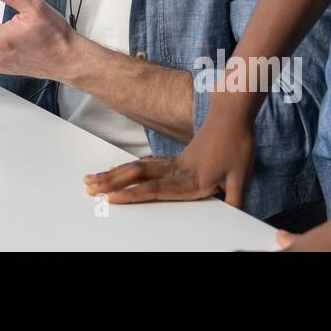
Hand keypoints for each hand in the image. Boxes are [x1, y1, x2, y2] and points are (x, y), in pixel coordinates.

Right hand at [84, 108, 254, 207]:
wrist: (231, 114)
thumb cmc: (237, 144)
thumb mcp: (241, 176)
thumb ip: (235, 198)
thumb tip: (234, 216)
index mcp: (191, 178)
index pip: (155, 189)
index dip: (132, 195)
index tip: (111, 198)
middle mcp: (177, 170)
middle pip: (137, 176)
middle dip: (111, 182)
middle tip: (89, 188)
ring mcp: (175, 163)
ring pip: (137, 168)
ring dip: (114, 174)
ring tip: (93, 179)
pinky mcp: (177, 158)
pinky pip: (146, 164)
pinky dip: (129, 169)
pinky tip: (119, 172)